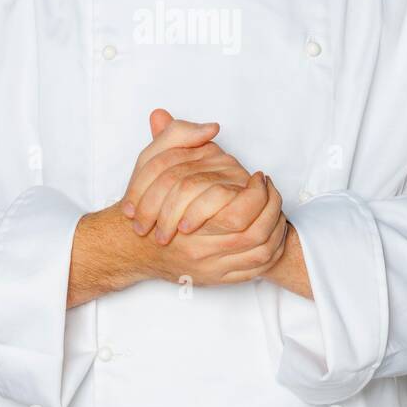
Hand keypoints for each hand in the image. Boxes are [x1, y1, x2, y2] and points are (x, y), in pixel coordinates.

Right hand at [119, 108, 288, 285]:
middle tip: (273, 190)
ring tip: (277, 208)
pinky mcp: (218, 279)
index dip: (258, 194)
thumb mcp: (151, 161)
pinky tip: (273, 231)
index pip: (238, 214)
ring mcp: (211, 267)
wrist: (130, 246)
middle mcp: (201, 250)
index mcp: (189, 222)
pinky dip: (271, 250)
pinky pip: (254, 269)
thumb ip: (178, 136)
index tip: (260, 177)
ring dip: (276, 229)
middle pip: (254, 235)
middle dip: (273, 210)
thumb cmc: (143, 205)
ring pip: (259, 253)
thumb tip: (211, 128)